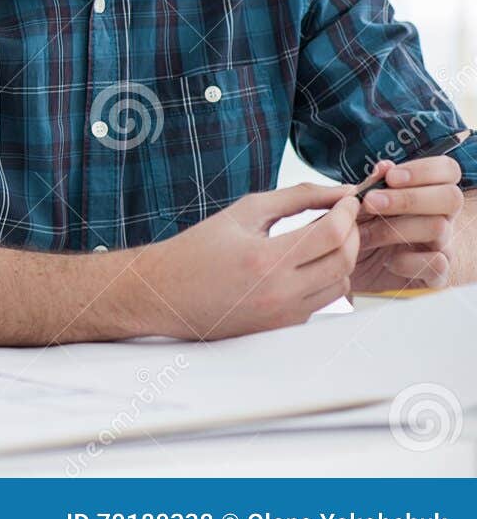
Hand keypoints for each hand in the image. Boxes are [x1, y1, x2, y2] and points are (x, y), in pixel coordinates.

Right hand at [135, 183, 358, 339]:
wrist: (165, 293)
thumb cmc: (197, 249)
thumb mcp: (242, 212)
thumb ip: (293, 198)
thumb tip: (336, 191)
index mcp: (265, 259)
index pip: (331, 233)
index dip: (347, 212)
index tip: (347, 199)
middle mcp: (279, 292)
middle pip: (344, 261)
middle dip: (353, 233)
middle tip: (344, 216)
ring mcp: (283, 314)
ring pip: (341, 285)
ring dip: (342, 259)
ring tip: (325, 239)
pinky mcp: (283, 326)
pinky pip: (322, 301)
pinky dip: (323, 279)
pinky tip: (306, 263)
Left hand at [350, 156, 463, 293]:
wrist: (360, 270)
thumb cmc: (365, 230)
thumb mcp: (362, 206)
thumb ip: (372, 186)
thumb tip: (384, 166)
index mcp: (428, 193)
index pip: (448, 170)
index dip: (424, 170)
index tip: (390, 177)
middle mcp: (442, 217)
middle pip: (452, 197)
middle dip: (409, 198)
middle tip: (371, 202)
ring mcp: (443, 247)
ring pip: (439, 228)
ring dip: (394, 229)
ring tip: (364, 235)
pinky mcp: (438, 275)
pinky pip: (437, 264)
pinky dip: (408, 262)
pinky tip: (388, 262)